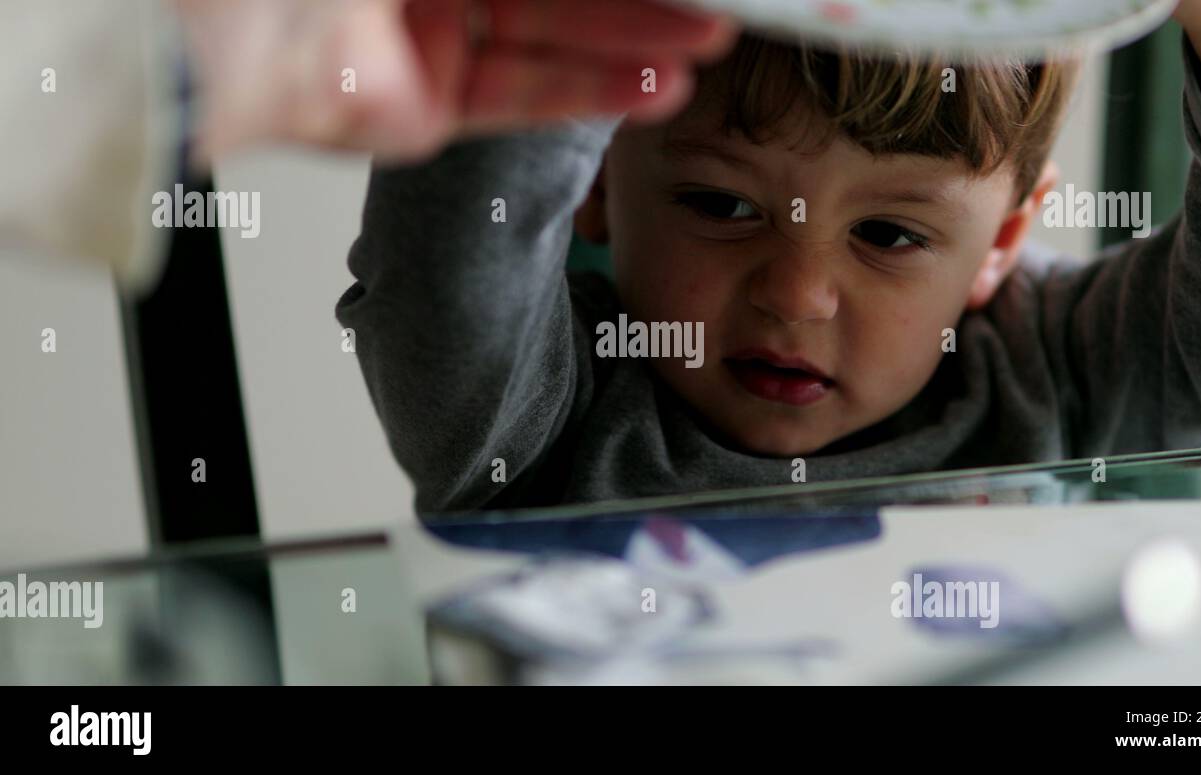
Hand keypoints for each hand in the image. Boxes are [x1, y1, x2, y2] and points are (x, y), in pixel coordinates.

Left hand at [172, 0, 737, 162]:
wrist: (220, 29)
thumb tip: (571, 3)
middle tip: (716, 6)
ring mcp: (430, 39)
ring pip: (553, 39)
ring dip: (631, 44)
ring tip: (701, 49)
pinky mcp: (426, 106)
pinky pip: (523, 95)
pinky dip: (588, 92)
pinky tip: (650, 87)